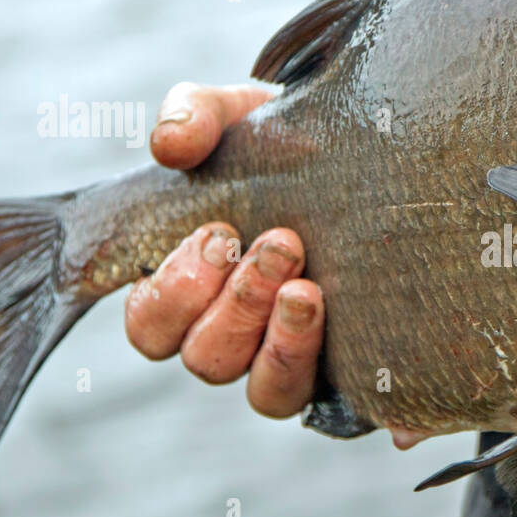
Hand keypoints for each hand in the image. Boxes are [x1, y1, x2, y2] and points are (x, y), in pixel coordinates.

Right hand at [125, 82, 323, 418]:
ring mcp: (284, 357)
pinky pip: (319, 400)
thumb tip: (170, 142)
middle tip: (280, 244)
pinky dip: (329, 374)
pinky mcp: (340, 372)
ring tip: (308, 289)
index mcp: (190, 286)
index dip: (173, 290)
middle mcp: (231, 332)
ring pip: (262, 389)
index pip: (150, 323)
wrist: (366, 154)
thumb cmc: (286, 143)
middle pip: (203, 357)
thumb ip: (194, 116)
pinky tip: (350, 333)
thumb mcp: (239, 116)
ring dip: (279, 340)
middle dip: (236, 304)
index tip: (218, 232)